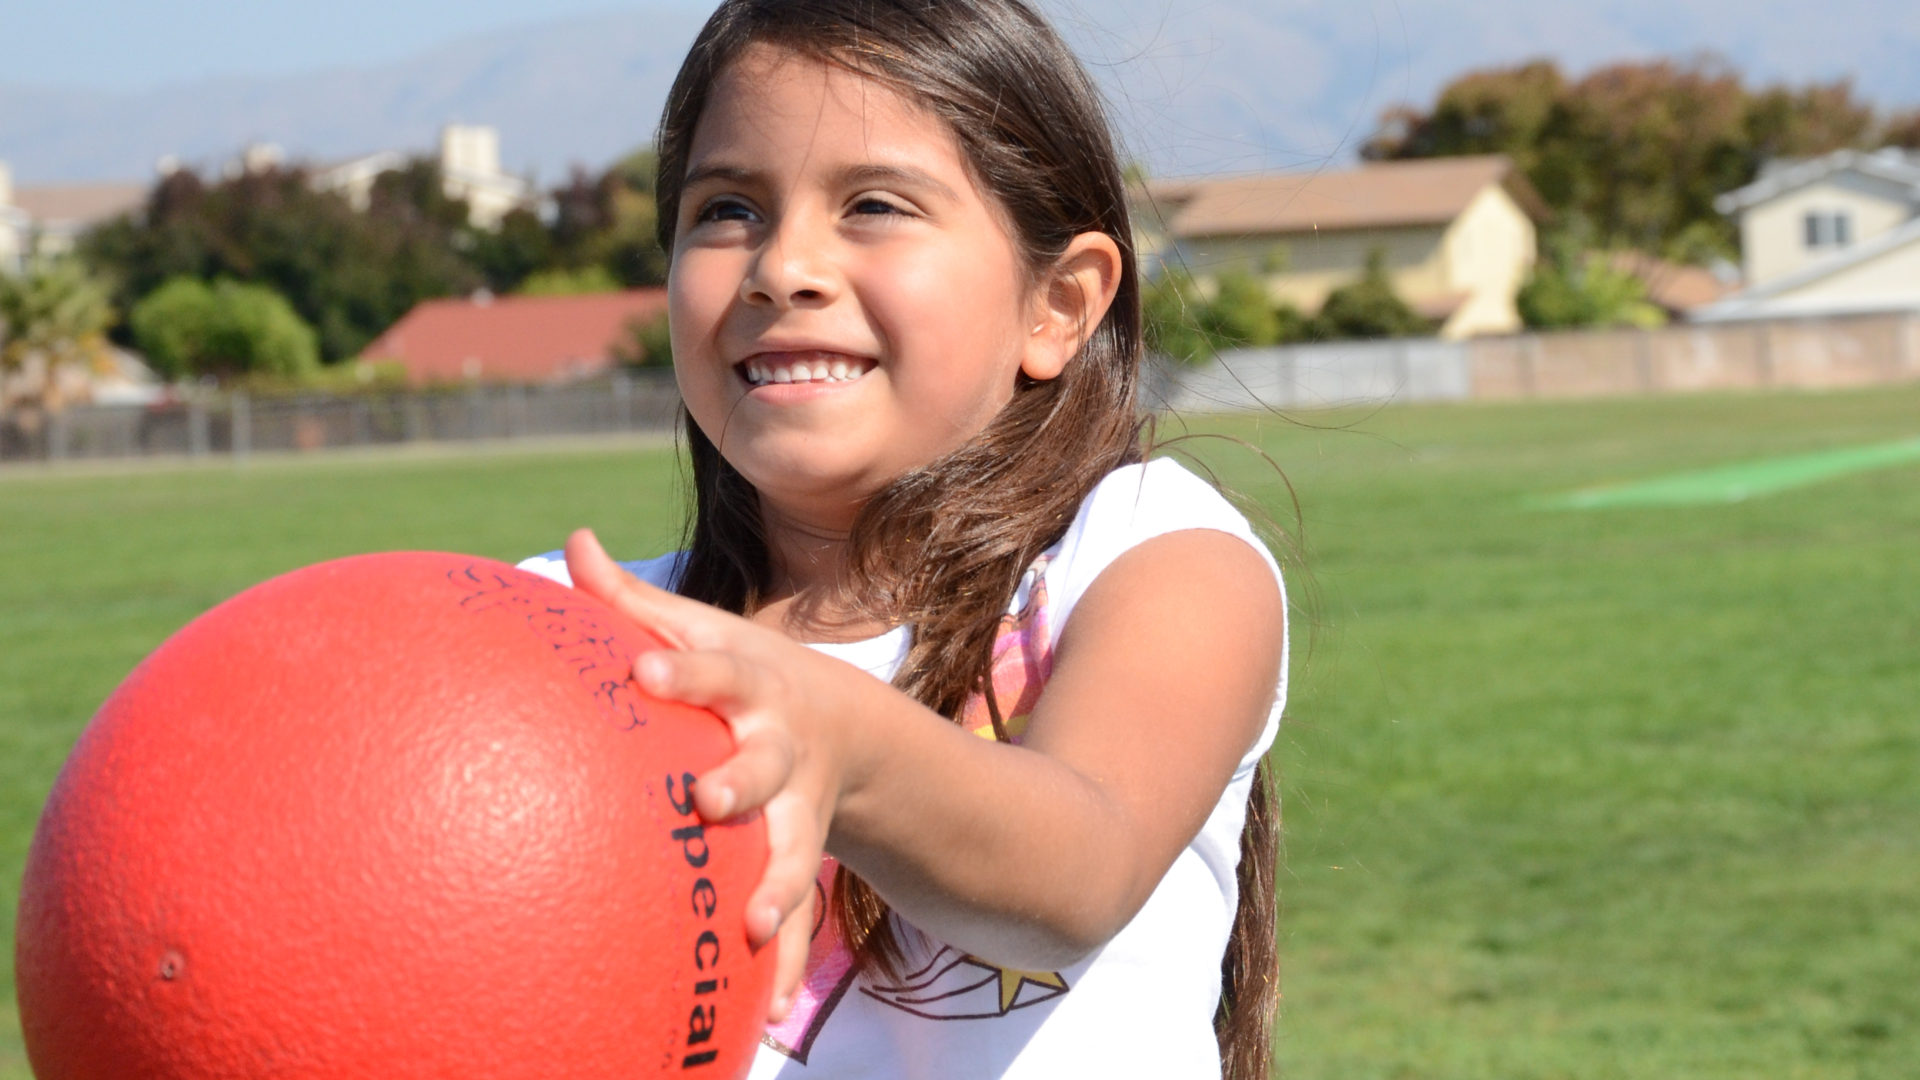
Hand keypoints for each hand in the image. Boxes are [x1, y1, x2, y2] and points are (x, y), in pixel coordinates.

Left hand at [563, 529, 852, 1022]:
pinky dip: (785, 948)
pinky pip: (797, 905)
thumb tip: (575, 540)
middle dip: (741, 780)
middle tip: (706, 797)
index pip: (715, 668)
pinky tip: (764, 996)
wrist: (851, 731)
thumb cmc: (741, 677)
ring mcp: (798, 805)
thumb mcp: (704, 631)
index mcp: (749, 684)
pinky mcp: (802, 854)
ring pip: (793, 845)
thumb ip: (632, 600)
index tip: (644, 669)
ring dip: (778, 882)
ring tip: (755, 921)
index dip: (683, 667)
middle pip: (764, 762)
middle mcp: (781, 745)